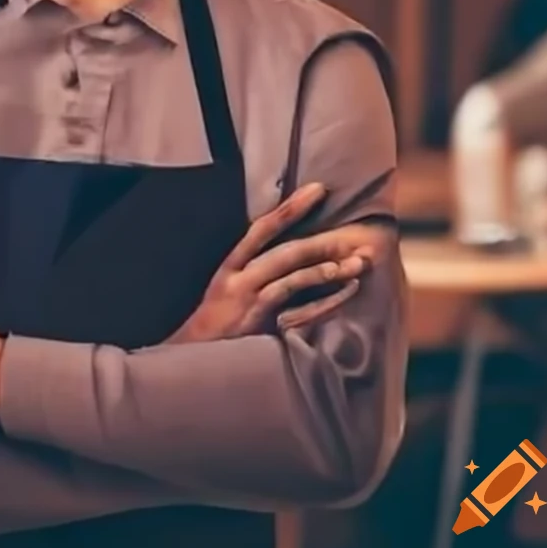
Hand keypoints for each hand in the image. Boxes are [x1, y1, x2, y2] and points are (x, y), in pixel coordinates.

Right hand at [165, 183, 376, 343]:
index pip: (261, 227)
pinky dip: (325, 301)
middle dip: (320, 241)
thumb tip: (288, 252)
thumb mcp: (225, 289)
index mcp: (229, 265)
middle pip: (284, 251)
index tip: (317, 190)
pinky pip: (299, 310)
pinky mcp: (260, 326)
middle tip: (353, 235)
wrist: (191, 357)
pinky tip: (346, 293)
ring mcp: (249, 302)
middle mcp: (238, 279)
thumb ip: (250, 271)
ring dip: (327, 270)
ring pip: (293, 278)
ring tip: (355, 264)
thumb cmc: (215, 324)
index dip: (290, 207)